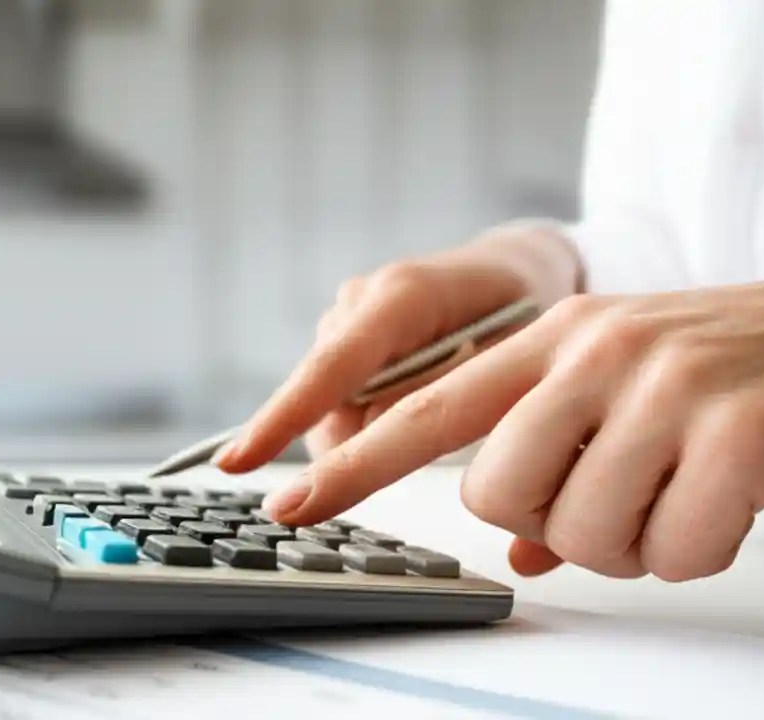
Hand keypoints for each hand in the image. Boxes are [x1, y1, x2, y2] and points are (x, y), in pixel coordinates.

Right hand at [214, 220, 579, 474]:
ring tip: (433, 410)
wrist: (520, 267)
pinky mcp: (346, 332)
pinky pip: (339, 395)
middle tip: (413, 451)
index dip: (283, 419)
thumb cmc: (525, 309)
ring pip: (330, 403)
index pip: (331, 367)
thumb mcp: (507, 356)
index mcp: (402, 295)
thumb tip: (369, 437)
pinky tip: (408, 401)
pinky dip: (369, 415)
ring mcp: (348, 313)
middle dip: (353, 441)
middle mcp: (361, 299)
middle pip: (322, 398)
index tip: (238, 461)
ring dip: (368, 428)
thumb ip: (437, 395)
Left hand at [238, 268, 763, 580]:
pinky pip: (670, 553)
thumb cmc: (743, 376)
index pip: (429, 411)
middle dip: (551, 524)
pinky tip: (732, 501)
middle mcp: (595, 352)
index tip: (288, 503)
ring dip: (631, 543)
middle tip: (623, 495)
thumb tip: (522, 555)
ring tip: (684, 492)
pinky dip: (697, 551)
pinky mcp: (735, 434)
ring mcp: (663, 388)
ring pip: (576, 535)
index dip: (354, 465)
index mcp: (556, 338)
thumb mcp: (637, 397)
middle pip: (496, 496)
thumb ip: (563, 459)